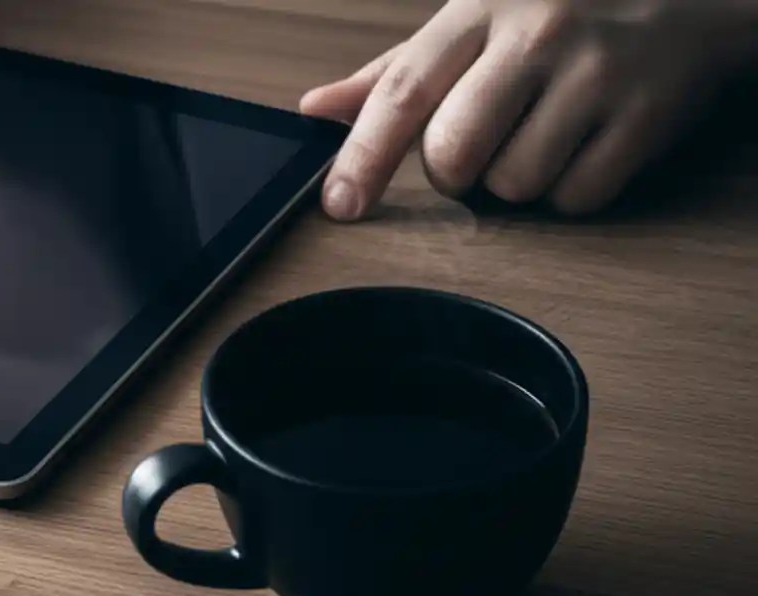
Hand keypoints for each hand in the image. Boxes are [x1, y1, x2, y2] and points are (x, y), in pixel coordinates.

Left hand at [302, 0, 757, 219]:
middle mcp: (536, 35)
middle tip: (481, 144)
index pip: (404, 92)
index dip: (363, 157)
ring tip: (546, 130)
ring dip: (518, 180)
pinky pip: (577, 198)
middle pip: (454, 154)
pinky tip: (587, 143)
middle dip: (455, 172)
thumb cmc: (562, 10)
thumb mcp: (474, 19)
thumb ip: (396, 71)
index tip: (340, 205)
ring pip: (514, 185)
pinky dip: (571, 190)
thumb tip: (318, 109)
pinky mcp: (648, 114)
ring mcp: (596, 72)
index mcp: (478, 9)